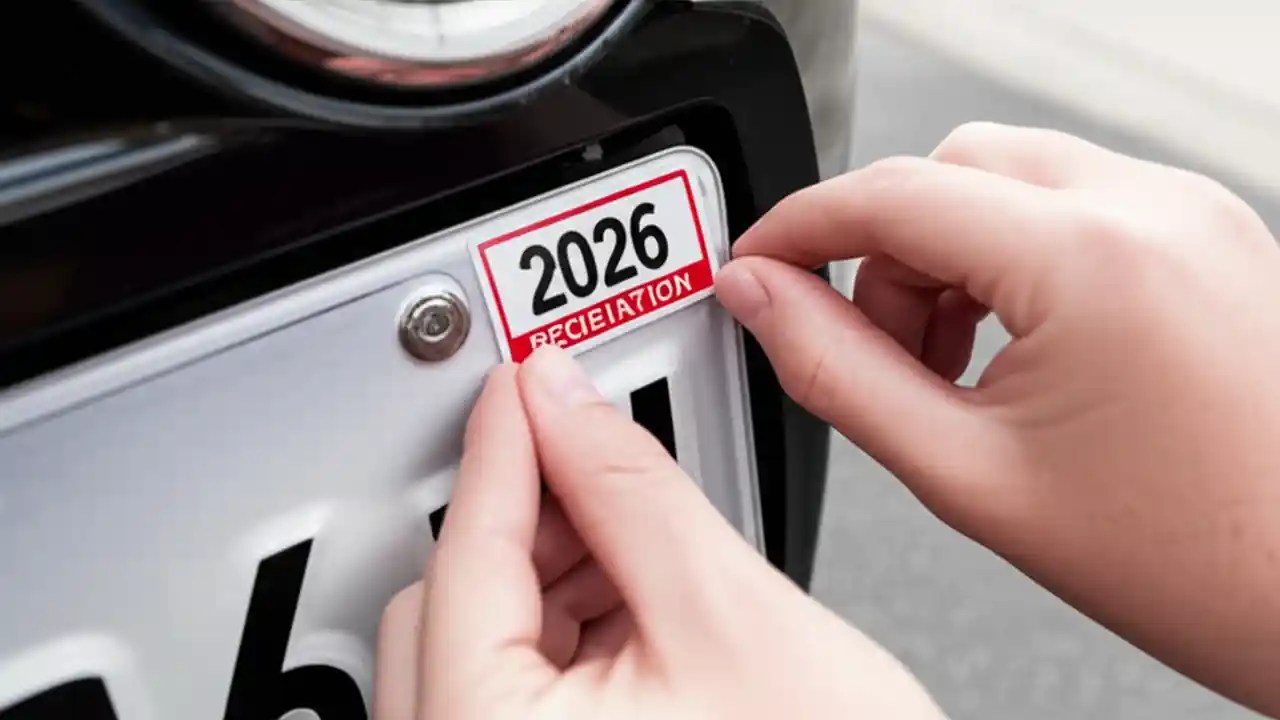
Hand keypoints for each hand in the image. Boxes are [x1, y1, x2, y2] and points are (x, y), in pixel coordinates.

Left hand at [374, 347, 942, 719]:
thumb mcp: (729, 616)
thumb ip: (634, 491)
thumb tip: (568, 403)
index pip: (465, 555)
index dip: (507, 444)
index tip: (529, 383)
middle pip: (449, 597)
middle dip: (529, 511)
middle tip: (591, 451)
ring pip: (474, 638)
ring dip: (549, 570)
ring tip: (635, 536)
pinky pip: (506, 686)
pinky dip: (564, 629)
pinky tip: (631, 602)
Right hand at [716, 122, 1279, 715]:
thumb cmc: (1188, 558)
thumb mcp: (967, 474)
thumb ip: (837, 373)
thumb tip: (764, 301)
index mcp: (1091, 260)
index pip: (891, 194)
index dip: (798, 227)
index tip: (756, 264)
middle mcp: (1153, 209)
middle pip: (947, 170)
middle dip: (884, 253)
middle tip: (877, 352)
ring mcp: (1192, 214)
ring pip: (1007, 178)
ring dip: (948, 256)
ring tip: (954, 368)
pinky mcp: (1208, 233)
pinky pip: (1072, 202)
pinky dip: (1012, 257)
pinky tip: (1014, 348)